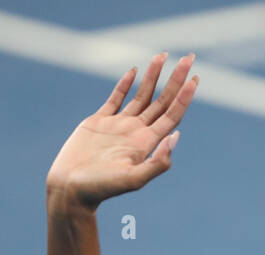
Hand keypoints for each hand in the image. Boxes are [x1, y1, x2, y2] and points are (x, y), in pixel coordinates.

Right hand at [46, 53, 198, 210]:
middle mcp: (135, 133)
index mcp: (145, 144)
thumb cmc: (100, 188)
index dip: (184, 97)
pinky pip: (115, 98)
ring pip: (141, 95)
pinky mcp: (98, 122)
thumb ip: (157, 162)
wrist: (70, 189)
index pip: (171, 115)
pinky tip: (134, 70)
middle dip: (175, 79)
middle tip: (189, 57)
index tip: (195, 78)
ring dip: (153, 76)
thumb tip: (176, 136)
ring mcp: (118, 126)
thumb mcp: (133, 180)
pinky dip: (125, 84)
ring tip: (163, 55)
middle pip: (161, 101)